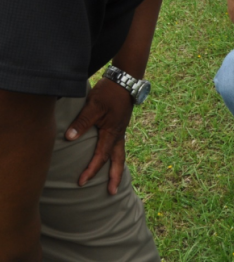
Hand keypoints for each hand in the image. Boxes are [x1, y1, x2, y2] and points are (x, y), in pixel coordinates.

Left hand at [64, 78, 132, 193]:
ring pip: (119, 153)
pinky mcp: (120, 124)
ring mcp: (121, 129)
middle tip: (112, 192)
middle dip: (115, 177)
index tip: (81, 183)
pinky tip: (110, 156)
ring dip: (117, 167)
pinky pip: (118, 145)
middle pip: (117, 160)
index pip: (100, 156)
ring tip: (115, 179)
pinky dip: (115, 155)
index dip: (91, 170)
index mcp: (112, 133)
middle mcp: (118, 134)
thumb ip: (81, 123)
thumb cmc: (109, 93)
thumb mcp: (93, 106)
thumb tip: (69, 139)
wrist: (125, 80)